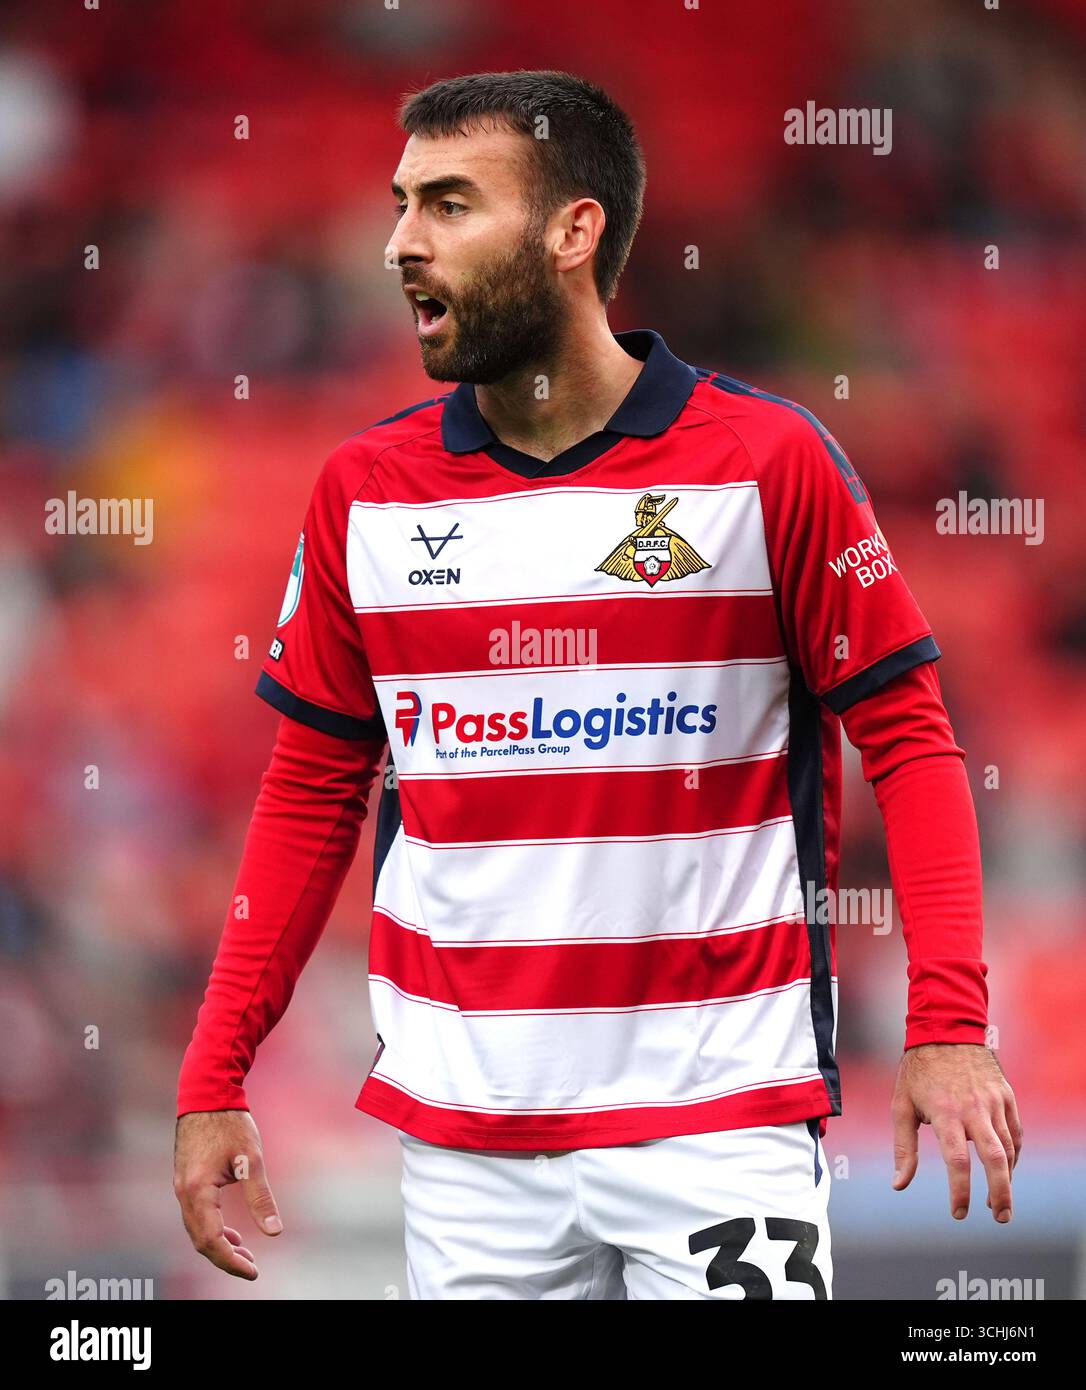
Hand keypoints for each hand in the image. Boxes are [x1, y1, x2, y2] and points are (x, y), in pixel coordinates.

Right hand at [174, 1110, 282, 1278]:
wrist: (207, 1094)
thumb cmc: (229, 1123)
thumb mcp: (251, 1160)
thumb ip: (261, 1198)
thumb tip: (275, 1232)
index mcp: (197, 1191)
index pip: (211, 1240)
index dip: (231, 1261)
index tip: (253, 1271)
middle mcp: (184, 1193)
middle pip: (200, 1240)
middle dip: (225, 1258)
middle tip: (252, 1267)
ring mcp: (181, 1187)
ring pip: (196, 1229)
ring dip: (219, 1245)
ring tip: (245, 1253)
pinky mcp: (185, 1181)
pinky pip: (196, 1216)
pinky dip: (212, 1229)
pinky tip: (231, 1231)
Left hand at [891, 1043, 1021, 1222]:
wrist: (946, 1030)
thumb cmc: (918, 1071)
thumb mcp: (901, 1106)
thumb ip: (903, 1148)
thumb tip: (898, 1185)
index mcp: (945, 1112)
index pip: (958, 1160)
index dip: (960, 1192)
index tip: (959, 1214)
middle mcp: (974, 1108)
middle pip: (995, 1158)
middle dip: (1001, 1193)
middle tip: (999, 1217)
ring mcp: (994, 1101)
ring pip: (1009, 1148)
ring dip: (1007, 1178)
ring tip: (997, 1200)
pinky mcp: (1006, 1096)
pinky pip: (1015, 1133)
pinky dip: (1013, 1155)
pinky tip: (1005, 1169)